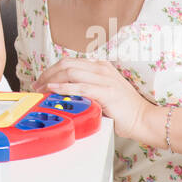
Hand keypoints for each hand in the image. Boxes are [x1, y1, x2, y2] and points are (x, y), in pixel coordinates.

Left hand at [33, 55, 157, 142]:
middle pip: (67, 64)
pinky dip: (64, 87)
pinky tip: (53, 89)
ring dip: (52, 80)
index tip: (41, 81)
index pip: (69, 62)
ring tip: (42, 89)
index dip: (52, 70)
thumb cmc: (124, 110)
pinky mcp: (106, 92)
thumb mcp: (102, 93)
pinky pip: (80, 87)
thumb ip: (86, 88)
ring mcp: (104, 79)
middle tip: (37, 86)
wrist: (144, 119)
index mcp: (100, 67)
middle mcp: (101, 69)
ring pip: (70, 72)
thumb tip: (62, 92)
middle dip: (47, 74)